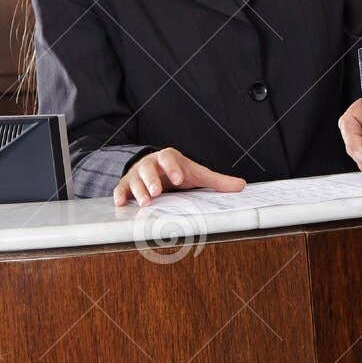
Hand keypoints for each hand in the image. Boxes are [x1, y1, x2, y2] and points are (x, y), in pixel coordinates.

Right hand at [113, 148, 244, 207]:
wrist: (155, 169)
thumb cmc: (178, 172)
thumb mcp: (196, 174)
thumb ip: (217, 181)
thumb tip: (241, 186)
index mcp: (168, 158)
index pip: (169, 159)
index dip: (173, 167)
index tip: (180, 178)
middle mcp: (150, 164)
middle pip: (148, 169)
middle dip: (152, 180)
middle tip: (157, 192)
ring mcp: (136, 174)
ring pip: (134, 180)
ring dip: (138, 191)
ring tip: (145, 203)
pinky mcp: (126, 185)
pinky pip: (121, 189)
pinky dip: (120, 195)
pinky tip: (121, 204)